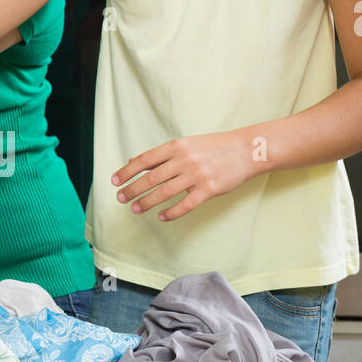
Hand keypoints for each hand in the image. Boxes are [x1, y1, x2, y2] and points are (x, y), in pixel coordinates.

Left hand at [111, 132, 255, 221]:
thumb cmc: (214, 147)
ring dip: (147, 202)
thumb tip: (134, 161)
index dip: (127, 172)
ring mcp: (197, 175)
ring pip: (164, 193)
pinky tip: (161, 217)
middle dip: (132, 190)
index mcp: (177, 146)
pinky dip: (171, 213)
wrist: (247, 150)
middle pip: (151, 178)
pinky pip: (185, 204)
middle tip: (120, 199)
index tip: (114, 181)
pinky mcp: (209, 189)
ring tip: (135, 209)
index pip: (145, 160)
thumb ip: (162, 155)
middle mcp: (184, 160)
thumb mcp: (187, 144)